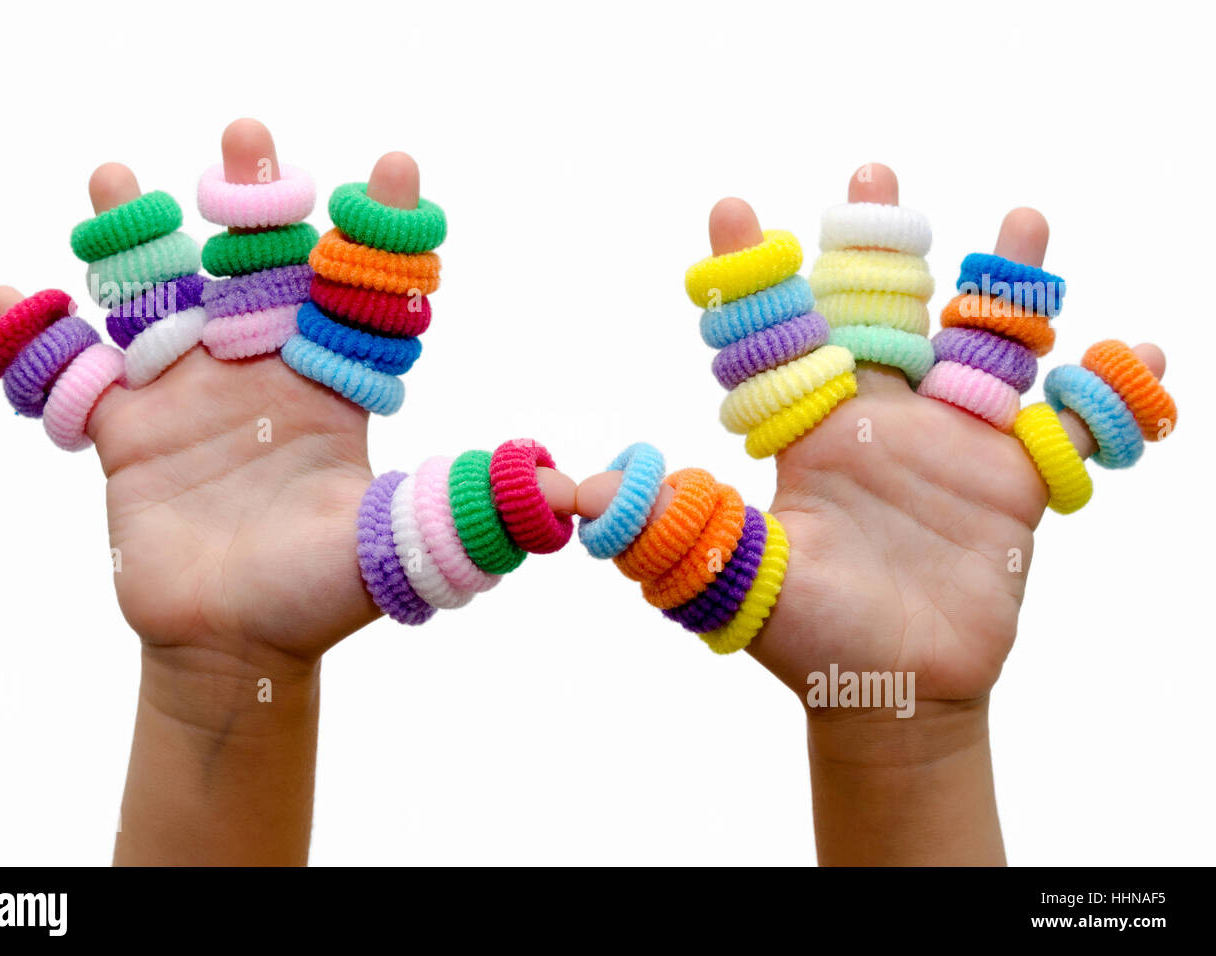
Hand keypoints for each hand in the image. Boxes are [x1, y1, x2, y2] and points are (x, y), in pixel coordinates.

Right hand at [0, 120, 576, 862]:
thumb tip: (583, 492)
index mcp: (334, 387)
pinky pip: (74, 369)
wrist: (240, 647)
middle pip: (255, 263)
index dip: (378, 228)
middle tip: (246, 130)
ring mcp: (188, 395)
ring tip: (116, 176)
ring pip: (160, 293)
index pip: (362, 290)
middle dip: (252, 194)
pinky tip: (3, 288)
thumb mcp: (404, 540)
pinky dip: (38, 333)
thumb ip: (481, 508)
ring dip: (136, 235)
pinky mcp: (123, 430)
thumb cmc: (325, 594)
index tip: (395, 163)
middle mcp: (263, 373)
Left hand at [575, 164, 1169, 862]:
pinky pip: (1069, 424)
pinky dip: (1108, 391)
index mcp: (810, 431)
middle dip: (872, 243)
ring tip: (1021, 220)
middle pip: (879, 309)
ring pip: (980, 343)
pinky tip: (1144, 353)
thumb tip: (573, 495)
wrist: (888, 693)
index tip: (728, 207)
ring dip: (1002, 285)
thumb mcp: (735, 573)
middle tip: (868, 175)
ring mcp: (951, 444)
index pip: (776, 333)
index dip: (752, 272)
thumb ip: (669, 527)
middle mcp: (879, 421)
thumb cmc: (805, 637)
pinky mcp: (1014, 480)